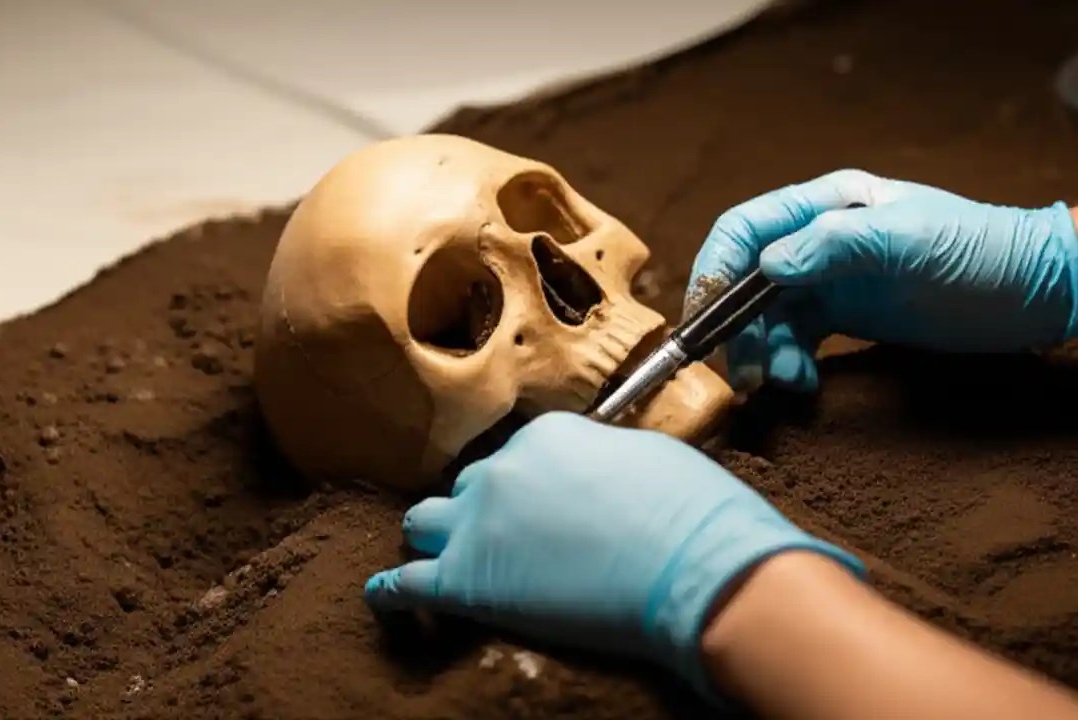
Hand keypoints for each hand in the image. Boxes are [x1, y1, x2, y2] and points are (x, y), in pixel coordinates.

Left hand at [364, 412, 861, 698]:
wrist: (693, 566)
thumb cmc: (693, 513)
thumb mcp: (652, 457)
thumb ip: (605, 460)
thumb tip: (602, 475)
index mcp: (547, 435)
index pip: (520, 457)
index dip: (534, 486)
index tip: (549, 507)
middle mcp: (502, 468)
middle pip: (473, 487)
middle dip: (488, 509)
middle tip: (515, 540)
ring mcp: (479, 522)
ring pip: (427, 522)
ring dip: (439, 537)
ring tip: (447, 557)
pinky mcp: (467, 580)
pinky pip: (407, 584)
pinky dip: (394, 592)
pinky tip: (385, 598)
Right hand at [686, 170, 1077, 391]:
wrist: (1036, 293)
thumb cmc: (979, 252)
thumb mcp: (909, 241)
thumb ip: (835, 244)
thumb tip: (766, 265)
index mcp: (828, 204)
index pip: (747, 228)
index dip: (717, 268)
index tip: (707, 317)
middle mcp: (820, 239)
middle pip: (747, 278)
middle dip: (736, 325)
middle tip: (744, 371)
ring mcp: (832, 278)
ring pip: (767, 316)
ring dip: (762, 351)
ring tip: (781, 383)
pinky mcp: (846, 315)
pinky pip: (795, 339)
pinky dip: (787, 362)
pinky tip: (802, 383)